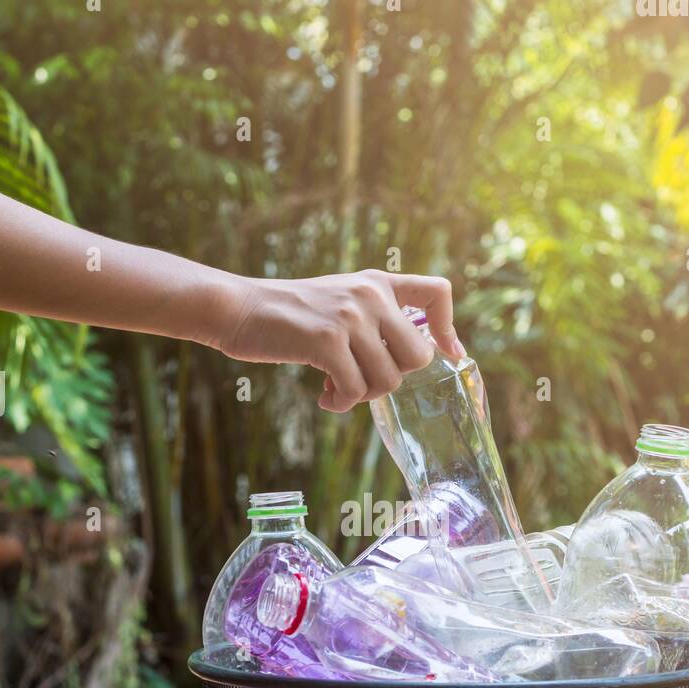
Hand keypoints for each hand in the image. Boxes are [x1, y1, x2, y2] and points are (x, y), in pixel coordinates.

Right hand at [214, 269, 465, 411]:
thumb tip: (412, 360)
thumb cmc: (291, 316)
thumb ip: (374, 319)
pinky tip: (325, 397)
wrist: (240, 308)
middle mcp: (370, 295)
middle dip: (392, 378)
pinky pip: (355, 391)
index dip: (447, 328)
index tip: (448, 352)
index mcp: (377, 283)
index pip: (438, 292)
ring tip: (336, 388)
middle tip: (363, 379)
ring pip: (387, 381)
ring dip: (362, 396)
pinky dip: (341, 404)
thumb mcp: (340, 301)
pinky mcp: (327, 341)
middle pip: (418, 357)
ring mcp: (350, 317)